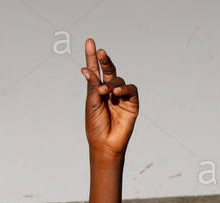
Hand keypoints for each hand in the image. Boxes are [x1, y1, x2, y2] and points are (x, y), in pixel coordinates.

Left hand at [80, 39, 137, 160]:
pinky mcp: (132, 104)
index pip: (95, 70)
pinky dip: (124, 88)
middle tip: (100, 51)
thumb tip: (87, 69)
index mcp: (97, 90)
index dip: (92, 56)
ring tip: (105, 91)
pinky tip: (116, 92)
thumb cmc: (95, 125)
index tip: (89, 42)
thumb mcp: (91, 103)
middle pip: (108, 70)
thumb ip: (92, 86)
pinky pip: (131, 90)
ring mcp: (121, 97)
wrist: (105, 143)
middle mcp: (109, 91)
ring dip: (111, 83)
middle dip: (104, 60)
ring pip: (118, 79)